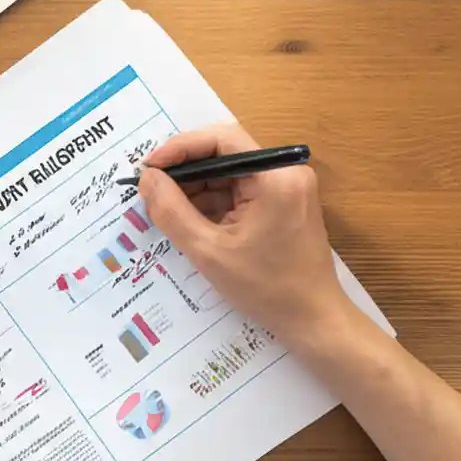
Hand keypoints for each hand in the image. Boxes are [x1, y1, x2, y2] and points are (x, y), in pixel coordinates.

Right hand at [138, 126, 348, 342]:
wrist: (313, 321)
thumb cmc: (266, 289)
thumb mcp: (209, 252)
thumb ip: (172, 211)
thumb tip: (147, 178)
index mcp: (276, 177)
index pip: (221, 140)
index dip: (180, 148)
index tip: (149, 168)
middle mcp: (286, 172)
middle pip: (225, 154)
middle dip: (185, 171)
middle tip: (151, 191)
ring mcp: (287, 187)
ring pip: (229, 173)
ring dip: (197, 188)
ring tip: (165, 210)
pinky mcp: (284, 203)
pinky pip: (241, 191)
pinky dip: (214, 203)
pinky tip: (190, 221)